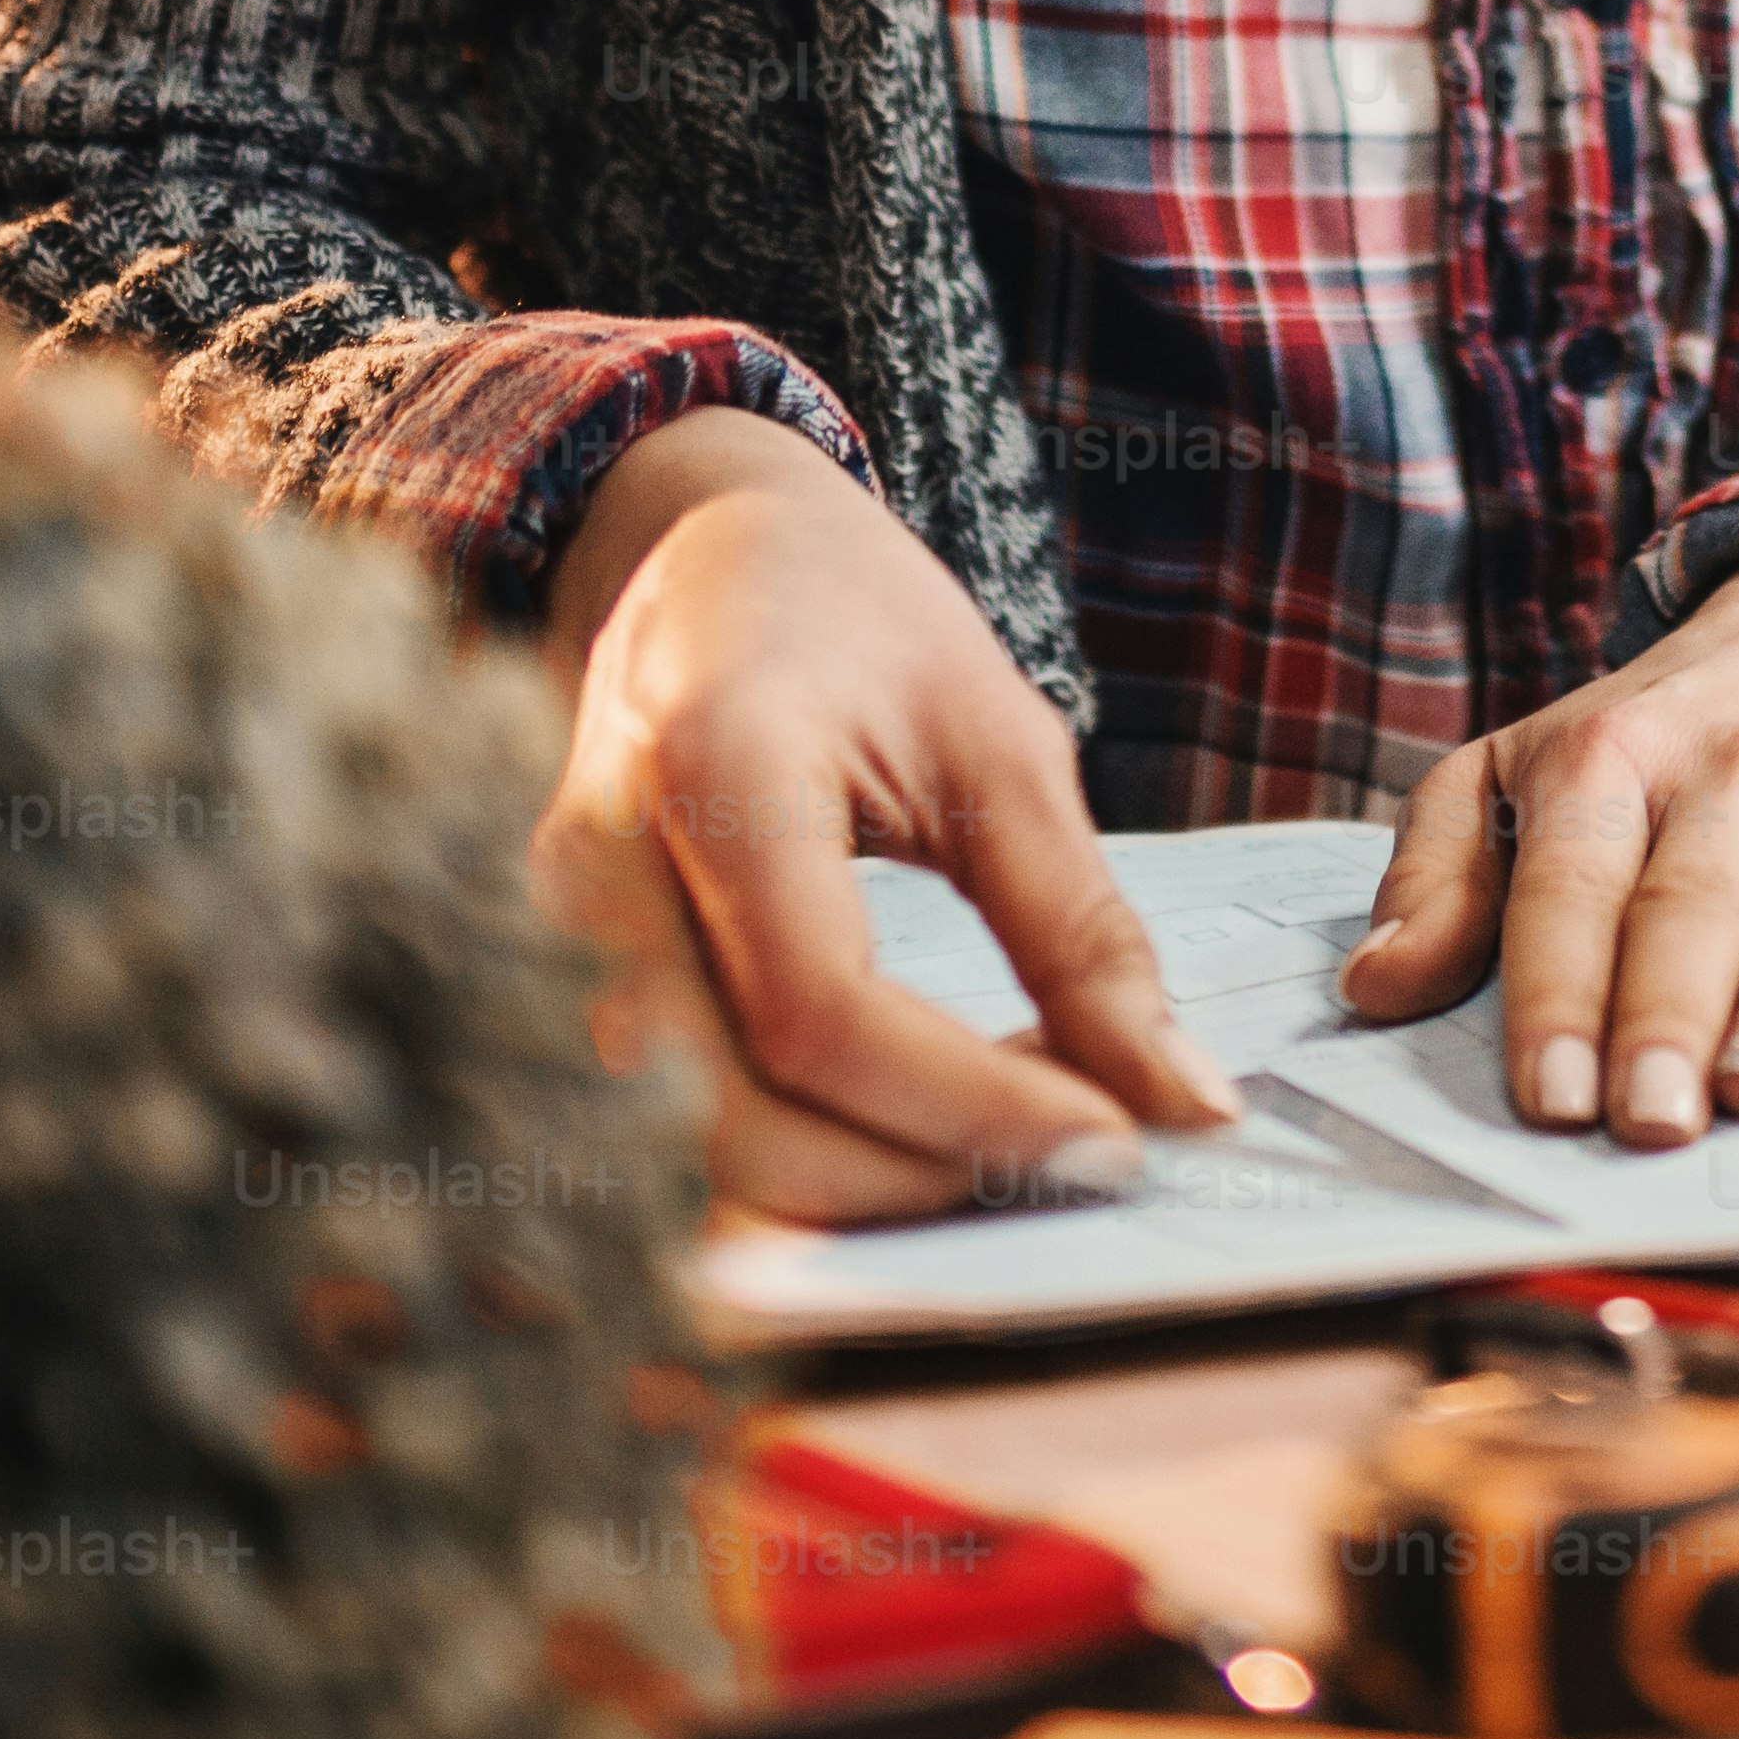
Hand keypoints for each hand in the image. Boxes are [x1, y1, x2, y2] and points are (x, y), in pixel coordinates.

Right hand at [529, 408, 1236, 1224]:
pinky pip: (682, 1127)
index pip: (819, 1014)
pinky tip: (919, 1120)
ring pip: (704, 1150)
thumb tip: (1183, 1104)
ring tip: (1015, 1125)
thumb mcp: (1001, 741)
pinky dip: (815, 1158)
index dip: (969, 1105)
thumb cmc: (851, 622)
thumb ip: (1082, 933)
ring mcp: (555, 940)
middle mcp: (597, 870)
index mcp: (710, 767)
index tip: (1111, 1144)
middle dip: (928, 1171)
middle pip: (746, 1114)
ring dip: (875, 1182)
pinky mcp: (566, 988)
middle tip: (1082, 1152)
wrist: (705, 556)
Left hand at [1335, 561, 1738, 1147]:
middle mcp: (1737, 766)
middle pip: (1695, 900)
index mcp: (1610, 753)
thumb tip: (1374, 988)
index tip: (1550, 1097)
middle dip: (1668, 1016)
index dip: (1560, 991)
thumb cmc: (1658, 746)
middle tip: (1648, 1121)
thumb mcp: (1519, 770)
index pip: (1573, 882)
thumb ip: (1438, 876)